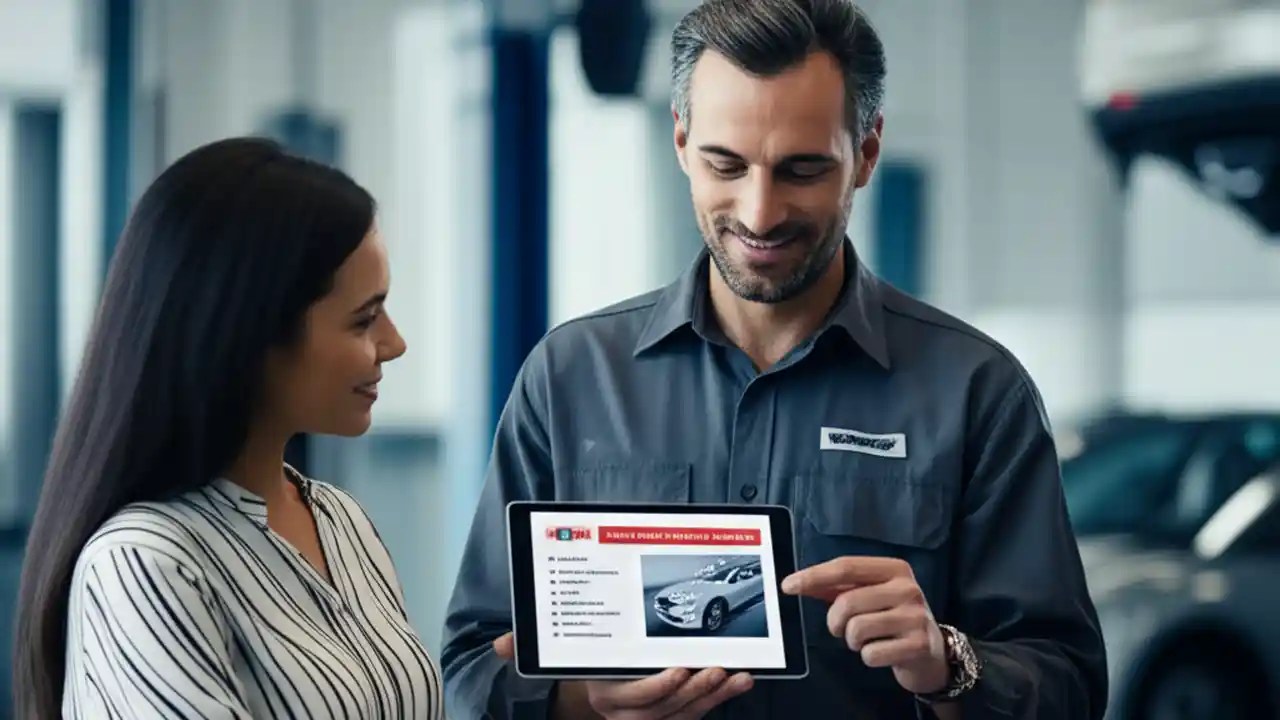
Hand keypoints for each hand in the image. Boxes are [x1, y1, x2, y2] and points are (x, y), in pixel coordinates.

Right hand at [492, 633, 752, 718]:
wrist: (594, 684)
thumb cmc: (583, 663)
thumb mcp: (557, 656)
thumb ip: (529, 649)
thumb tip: (502, 645)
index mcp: (605, 698)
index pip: (635, 700)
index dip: (659, 688)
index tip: (680, 667)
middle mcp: (630, 714)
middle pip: (668, 709)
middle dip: (696, 691)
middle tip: (718, 668)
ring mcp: (654, 717)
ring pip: (688, 714)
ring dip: (716, 696)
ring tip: (737, 674)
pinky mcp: (675, 714)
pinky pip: (700, 712)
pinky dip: (723, 698)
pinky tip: (742, 680)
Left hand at [782, 557, 949, 694]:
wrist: (934, 653)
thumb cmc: (893, 618)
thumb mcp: (870, 595)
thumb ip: (836, 588)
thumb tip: (797, 583)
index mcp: (894, 569)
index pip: (846, 566)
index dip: (813, 576)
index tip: (788, 585)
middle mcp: (908, 588)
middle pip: (847, 602)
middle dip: (835, 622)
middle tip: (842, 629)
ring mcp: (915, 617)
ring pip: (856, 629)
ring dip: (852, 641)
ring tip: (866, 640)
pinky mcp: (918, 645)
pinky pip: (871, 654)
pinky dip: (868, 657)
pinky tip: (883, 652)